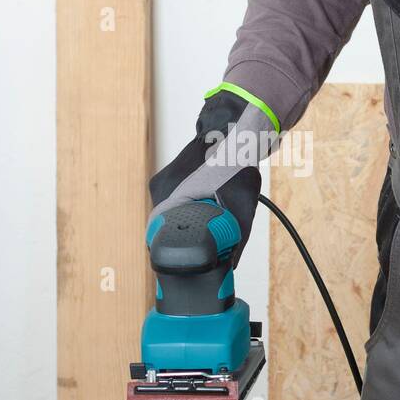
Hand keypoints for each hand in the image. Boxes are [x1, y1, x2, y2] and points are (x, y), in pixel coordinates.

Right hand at [149, 89, 265, 265]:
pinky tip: (196, 211)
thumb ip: (237, 238)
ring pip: (166, 213)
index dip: (162, 249)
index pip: (156, 229)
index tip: (170, 263)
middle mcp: (163, 186)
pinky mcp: (167, 178)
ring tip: (196, 228)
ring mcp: (163, 180)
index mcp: (175, 192)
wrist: (235, 133)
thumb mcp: (243, 205)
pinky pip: (170, 202)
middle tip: (190, 251)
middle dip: (174, 238)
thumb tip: (231, 266)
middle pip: (161, 223)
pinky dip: (180, 211)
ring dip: (178, 223)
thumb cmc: (238, 164)